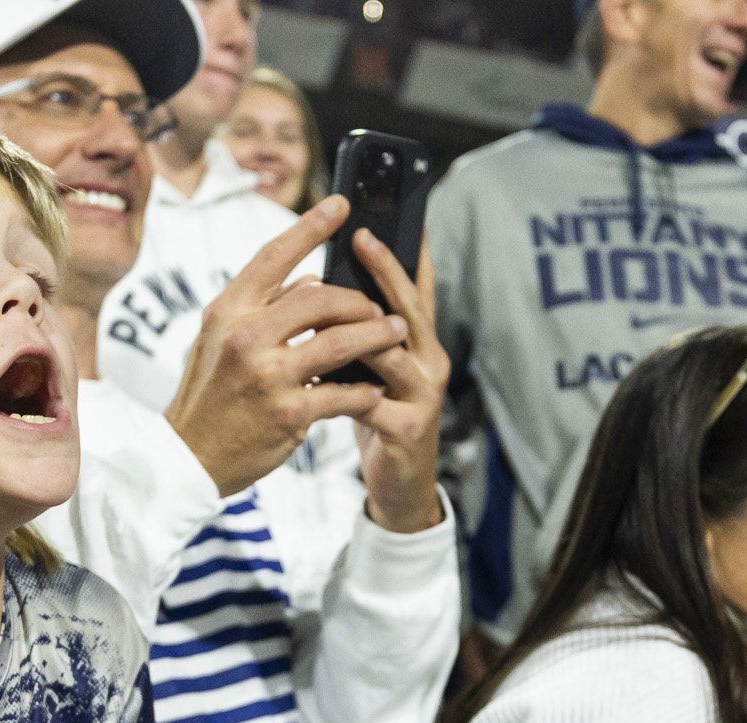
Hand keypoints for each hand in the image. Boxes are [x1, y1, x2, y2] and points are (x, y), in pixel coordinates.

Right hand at [164, 195, 411, 497]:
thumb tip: (309, 280)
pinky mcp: (288, 413)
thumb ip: (262, 307)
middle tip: (382, 306)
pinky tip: (373, 388)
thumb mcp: (220, 341)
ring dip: (377, 336)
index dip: (310, 226)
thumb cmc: (208, 396)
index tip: (341, 204)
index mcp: (228, 311)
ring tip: (395, 333)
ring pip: (341, 341)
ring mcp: (268, 375)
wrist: (189, 457)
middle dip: (360, 299)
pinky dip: (362, 389)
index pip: (273, 256)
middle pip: (321, 297)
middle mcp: (245, 337)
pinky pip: (342, 392)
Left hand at [342, 226, 447, 533]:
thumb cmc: (379, 418)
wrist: (401, 484)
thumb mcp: (369, 369)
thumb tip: (318, 288)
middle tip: (364, 239)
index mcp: (417, 341)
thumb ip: (356, 333)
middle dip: (386, 271)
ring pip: (393, 352)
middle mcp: (428, 359)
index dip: (406, 251)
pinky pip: (373, 402)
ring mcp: (423, 393)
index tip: (388, 214)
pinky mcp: (409, 427)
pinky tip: (319, 382)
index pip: (414, 286)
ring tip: (333, 308)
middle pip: (407, 307)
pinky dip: (345, 392)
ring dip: (363, 330)